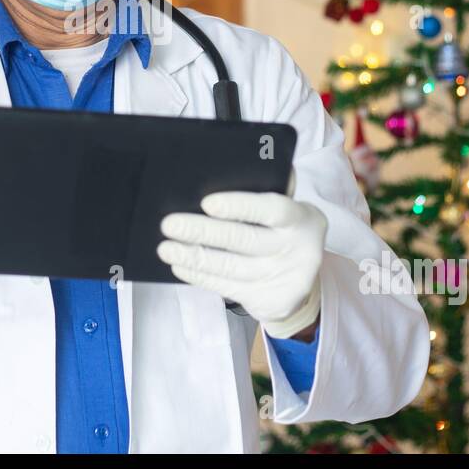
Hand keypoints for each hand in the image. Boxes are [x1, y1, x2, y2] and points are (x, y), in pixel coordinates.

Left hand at [158, 192, 326, 339]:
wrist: (301, 278)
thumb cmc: (283, 230)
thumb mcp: (288, 209)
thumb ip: (269, 190)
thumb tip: (228, 169)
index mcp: (301, 218)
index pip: (272, 209)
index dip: (240, 206)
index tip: (207, 203)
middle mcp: (294, 249)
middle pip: (244, 240)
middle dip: (203, 231)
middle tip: (170, 224)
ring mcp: (279, 277)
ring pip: (230, 267)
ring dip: (194, 256)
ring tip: (166, 248)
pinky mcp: (264, 299)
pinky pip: (225, 286)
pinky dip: (200, 275)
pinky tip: (180, 264)